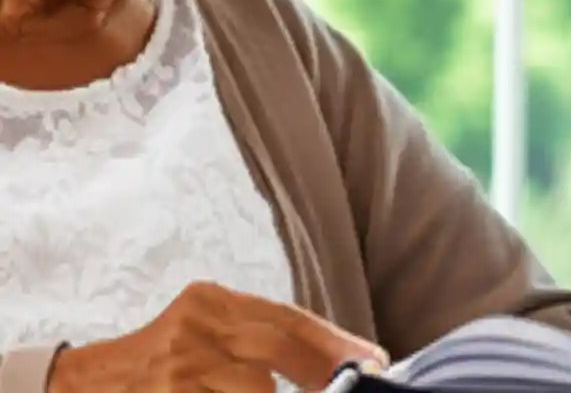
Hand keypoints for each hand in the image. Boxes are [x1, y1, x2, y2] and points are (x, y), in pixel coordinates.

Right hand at [46, 281, 387, 391]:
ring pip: (259, 386)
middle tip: (356, 385)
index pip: (288, 316)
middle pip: (280, 342)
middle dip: (326, 368)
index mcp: (212, 300)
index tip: (374, 359)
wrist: (83, 385)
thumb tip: (331, 363)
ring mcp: (179, 362)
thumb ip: (257, 341)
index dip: (335, 340)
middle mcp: (196, 323)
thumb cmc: (161, 366)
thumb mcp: (206, 335)